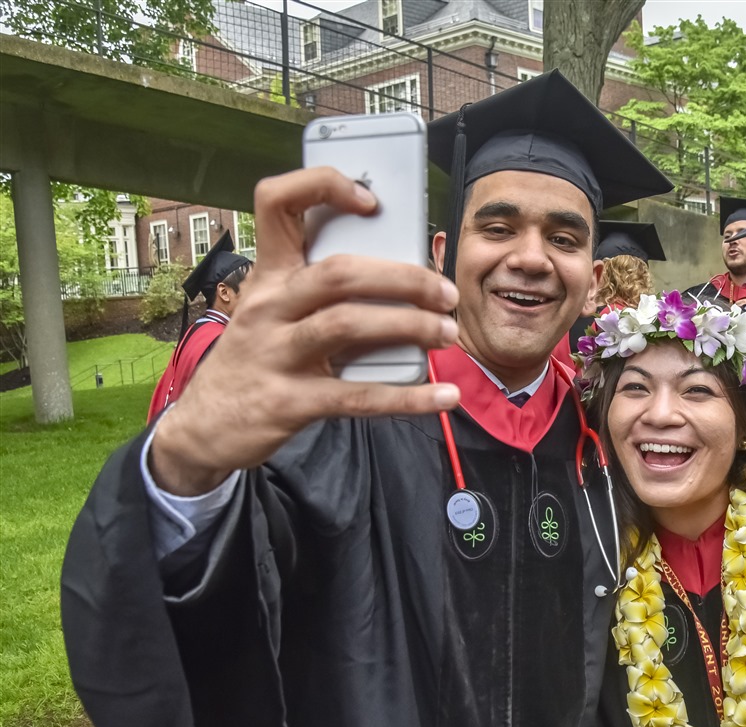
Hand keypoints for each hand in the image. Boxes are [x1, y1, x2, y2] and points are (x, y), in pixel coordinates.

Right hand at [150, 167, 460, 495]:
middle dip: (404, 278)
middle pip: (339, 272)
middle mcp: (268, 306)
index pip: (278, 203)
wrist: (205, 427)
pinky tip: (442, 395)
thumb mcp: (272, 313)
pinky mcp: (288, 401)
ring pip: (348, 325)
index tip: (372, 200)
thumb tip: (401, 279)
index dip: (323, 187)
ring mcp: (275, 353)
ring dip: (409, 326)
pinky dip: (407, 396)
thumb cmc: (255, 360)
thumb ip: (321, 293)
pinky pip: (357, 396)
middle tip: (445, 293)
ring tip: (446, 333)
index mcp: (268, 275)